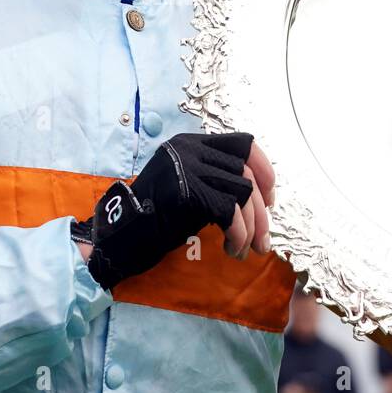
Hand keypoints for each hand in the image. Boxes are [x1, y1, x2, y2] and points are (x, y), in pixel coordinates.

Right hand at [82, 131, 259, 289]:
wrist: (121, 235)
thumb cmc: (156, 217)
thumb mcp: (187, 184)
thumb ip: (215, 177)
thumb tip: (259, 193)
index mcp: (191, 143)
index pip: (244, 143)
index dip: (264, 170)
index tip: (270, 198)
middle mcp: (190, 150)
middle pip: (246, 174)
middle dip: (261, 211)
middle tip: (262, 239)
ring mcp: (187, 168)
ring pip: (243, 194)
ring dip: (252, 227)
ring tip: (247, 249)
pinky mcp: (187, 192)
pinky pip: (230, 213)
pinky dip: (238, 235)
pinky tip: (232, 249)